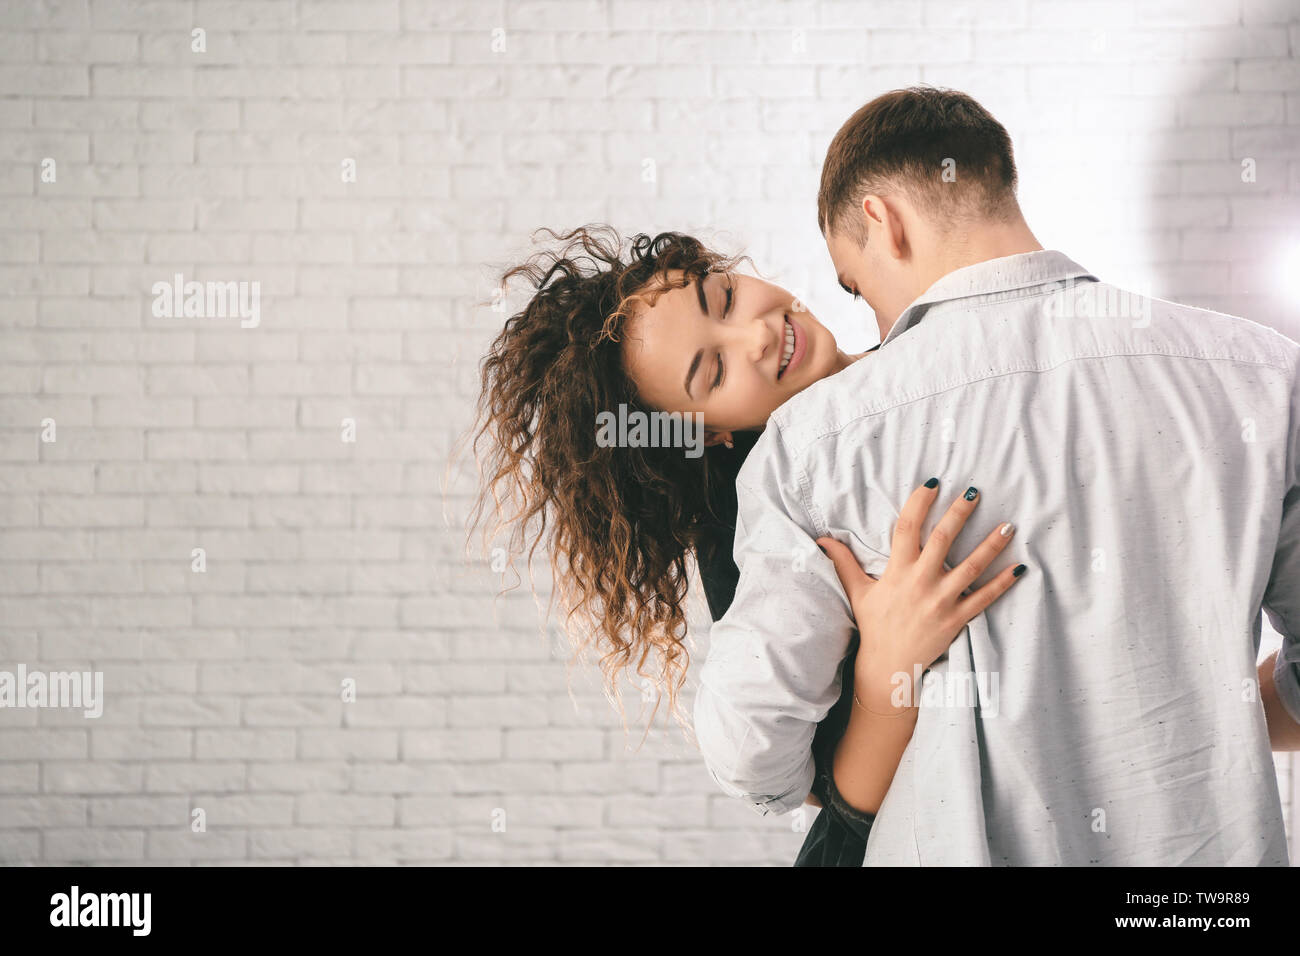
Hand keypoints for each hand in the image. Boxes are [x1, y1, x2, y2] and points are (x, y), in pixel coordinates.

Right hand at [816, 480, 1025, 710]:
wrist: (888, 667)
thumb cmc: (874, 626)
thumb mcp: (857, 591)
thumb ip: (842, 562)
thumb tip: (822, 539)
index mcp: (897, 571)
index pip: (907, 528)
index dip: (920, 502)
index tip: (933, 483)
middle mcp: (920, 582)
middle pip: (943, 539)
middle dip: (960, 513)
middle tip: (975, 491)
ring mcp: (941, 600)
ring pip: (970, 566)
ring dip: (991, 545)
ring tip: (1008, 526)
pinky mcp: (957, 619)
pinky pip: (984, 598)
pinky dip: (1002, 584)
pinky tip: (1019, 568)